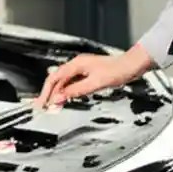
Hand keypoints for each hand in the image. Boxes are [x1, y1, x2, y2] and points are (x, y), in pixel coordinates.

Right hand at [34, 46, 153, 107]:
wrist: (130, 65)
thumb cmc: (117, 70)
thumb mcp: (95, 83)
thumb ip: (76, 91)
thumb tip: (59, 97)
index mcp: (76, 64)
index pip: (55, 79)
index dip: (46, 92)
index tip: (41, 103)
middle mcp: (77, 65)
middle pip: (57, 80)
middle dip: (49, 93)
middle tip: (43, 107)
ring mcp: (82, 69)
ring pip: (64, 82)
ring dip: (57, 94)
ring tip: (52, 106)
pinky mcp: (88, 74)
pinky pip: (72, 83)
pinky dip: (66, 92)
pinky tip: (66, 99)